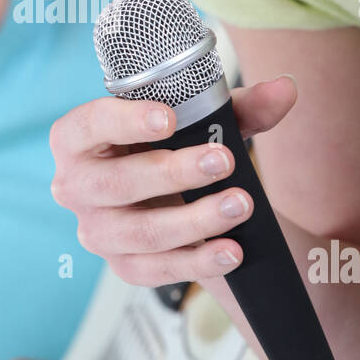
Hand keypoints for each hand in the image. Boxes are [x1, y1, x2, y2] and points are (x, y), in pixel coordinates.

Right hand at [49, 75, 297, 286]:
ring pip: (141, 232)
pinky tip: (230, 251)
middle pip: (117, 184)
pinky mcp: (123, 265)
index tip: (169, 118)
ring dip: (194, 220)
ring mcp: (97, 231)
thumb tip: (284, 90)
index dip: (124, 121)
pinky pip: (158, 269)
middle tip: (222, 160)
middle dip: (173, 173)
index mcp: (78, 139)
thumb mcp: (199, 121)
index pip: (88, 125)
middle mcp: (75, 186)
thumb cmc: (171, 146)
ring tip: (239, 204)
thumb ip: (238, 106)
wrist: (173, 196)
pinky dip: (198, 261)